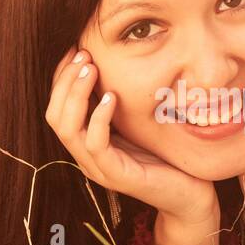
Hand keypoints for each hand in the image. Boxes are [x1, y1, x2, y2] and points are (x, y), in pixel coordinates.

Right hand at [45, 46, 218, 224]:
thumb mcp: (135, 125)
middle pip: (55, 117)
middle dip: (64, 81)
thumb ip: (117, 104)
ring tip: (92, 69)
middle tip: (83, 55)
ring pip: (68, 129)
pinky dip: (99, 117)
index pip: (58, 108)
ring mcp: (98, 168)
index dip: (61, 78)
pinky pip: (96, 144)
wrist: (189, 195)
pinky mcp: (117, 176)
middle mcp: (86, 157)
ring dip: (77, 94)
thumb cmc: (164, 157)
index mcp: (86, 144)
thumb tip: (108, 64)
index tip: (75, 49)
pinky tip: (111, 96)